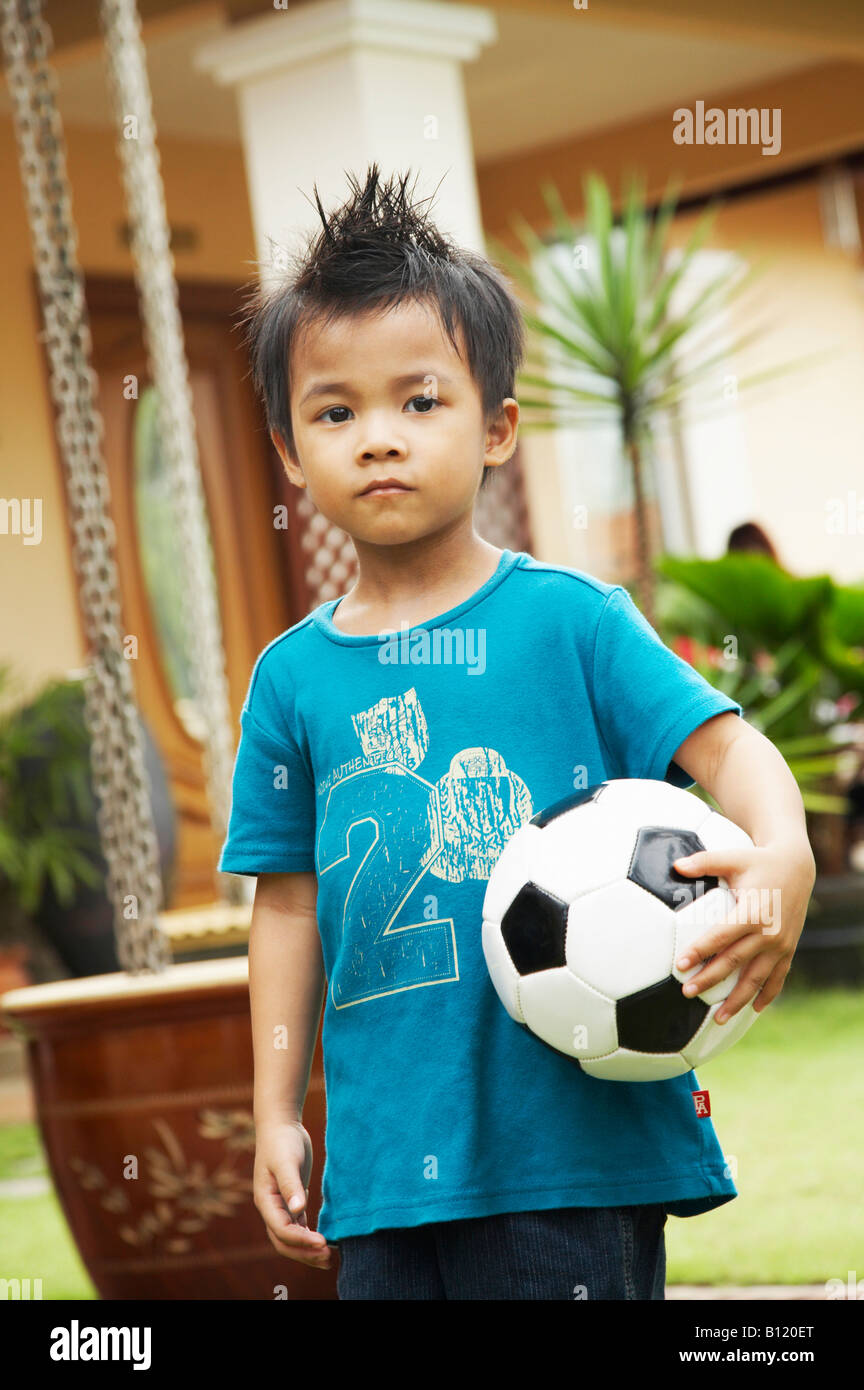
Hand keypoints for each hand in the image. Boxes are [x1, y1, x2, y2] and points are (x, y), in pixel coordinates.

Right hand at [253, 1120, 335, 1269]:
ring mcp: (281, 1206)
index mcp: (266, 1201)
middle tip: (328, 1258)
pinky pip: (299, 1226)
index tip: (322, 1243)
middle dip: (304, 1253)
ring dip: (307, 1250)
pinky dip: (309, 1237)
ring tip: (329, 1257)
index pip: (281, 1230)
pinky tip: (324, 1242)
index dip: (301, 1240)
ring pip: (292, 1237)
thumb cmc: (282, 1141)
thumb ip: (291, 1185)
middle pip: (284, 1241)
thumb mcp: (286, 1161)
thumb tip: (298, 1209)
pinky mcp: (292, 1201)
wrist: (281, 1125)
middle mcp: (271, 1208)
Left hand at [671, 840, 815, 1023]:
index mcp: (753, 912)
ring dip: (738, 1000)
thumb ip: (704, 861)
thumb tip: (675, 865)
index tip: (679, 965)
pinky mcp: (789, 949)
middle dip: (710, 980)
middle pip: (734, 961)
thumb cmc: (759, 861)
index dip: (700, 951)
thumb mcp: (733, 857)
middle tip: (686, 993)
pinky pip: (778, 977)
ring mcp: (781, 944)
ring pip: (756, 978)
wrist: (797, 867)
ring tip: (718, 1018)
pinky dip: (767, 995)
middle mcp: (769, 933)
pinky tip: (754, 1010)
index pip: (720, 937)